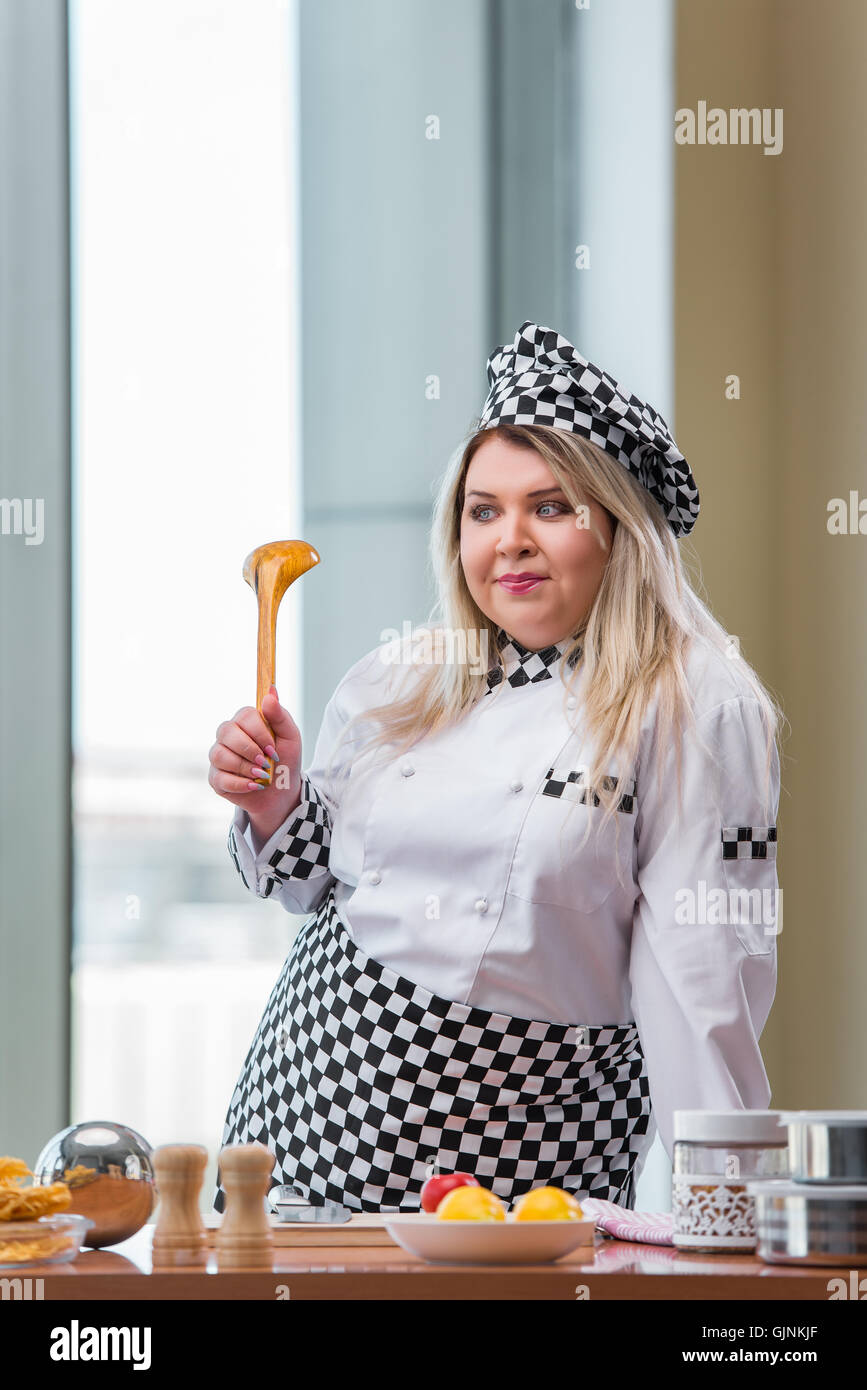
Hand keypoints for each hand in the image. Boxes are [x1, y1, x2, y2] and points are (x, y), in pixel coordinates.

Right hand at [208, 688, 302, 829]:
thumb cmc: (285, 761)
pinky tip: (254, 786)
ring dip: (245, 767)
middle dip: (249, 750)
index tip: (273, 748)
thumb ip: (280, 715)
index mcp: (246, 721)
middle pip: (226, 731)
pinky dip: (240, 784)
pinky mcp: (215, 777)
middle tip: (266, 762)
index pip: (244, 715)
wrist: (282, 793)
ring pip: (219, 754)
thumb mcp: (290, 738)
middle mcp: (228, 735)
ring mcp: (219, 756)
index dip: (259, 732)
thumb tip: (271, 692)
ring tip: (261, 776)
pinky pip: (219, 777)